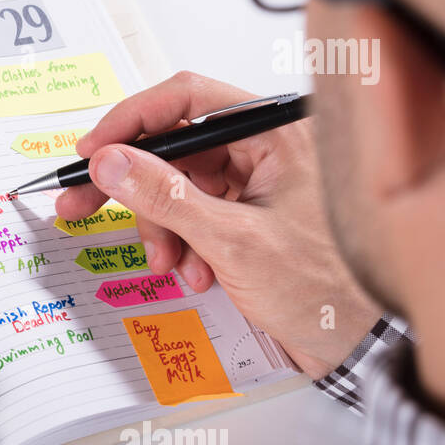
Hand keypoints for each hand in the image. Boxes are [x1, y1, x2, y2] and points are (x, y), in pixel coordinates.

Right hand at [55, 71, 380, 378]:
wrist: (363, 345)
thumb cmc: (328, 289)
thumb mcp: (235, 242)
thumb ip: (167, 198)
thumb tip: (112, 163)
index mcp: (277, 133)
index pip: (187, 99)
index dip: (131, 121)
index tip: (91, 151)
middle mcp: (266, 150)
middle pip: (174, 147)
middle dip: (132, 186)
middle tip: (81, 204)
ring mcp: (258, 185)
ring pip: (177, 187)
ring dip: (161, 228)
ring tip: (171, 264)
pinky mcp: (249, 218)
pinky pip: (193, 216)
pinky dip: (181, 245)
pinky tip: (195, 273)